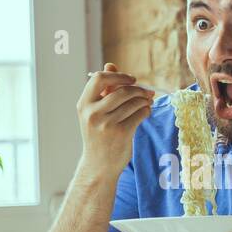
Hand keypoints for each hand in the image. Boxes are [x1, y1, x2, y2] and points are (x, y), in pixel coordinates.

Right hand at [77, 62, 154, 178]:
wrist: (99, 165)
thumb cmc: (99, 135)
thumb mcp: (95, 112)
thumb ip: (103, 89)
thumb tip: (111, 65)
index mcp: (84, 104)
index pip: (100, 78)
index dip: (119, 76)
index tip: (131, 79)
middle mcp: (93, 113)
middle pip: (121, 90)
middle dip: (138, 89)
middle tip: (147, 92)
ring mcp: (106, 124)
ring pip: (133, 102)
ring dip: (144, 100)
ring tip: (148, 101)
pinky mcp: (121, 133)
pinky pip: (139, 114)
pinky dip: (146, 110)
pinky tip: (146, 112)